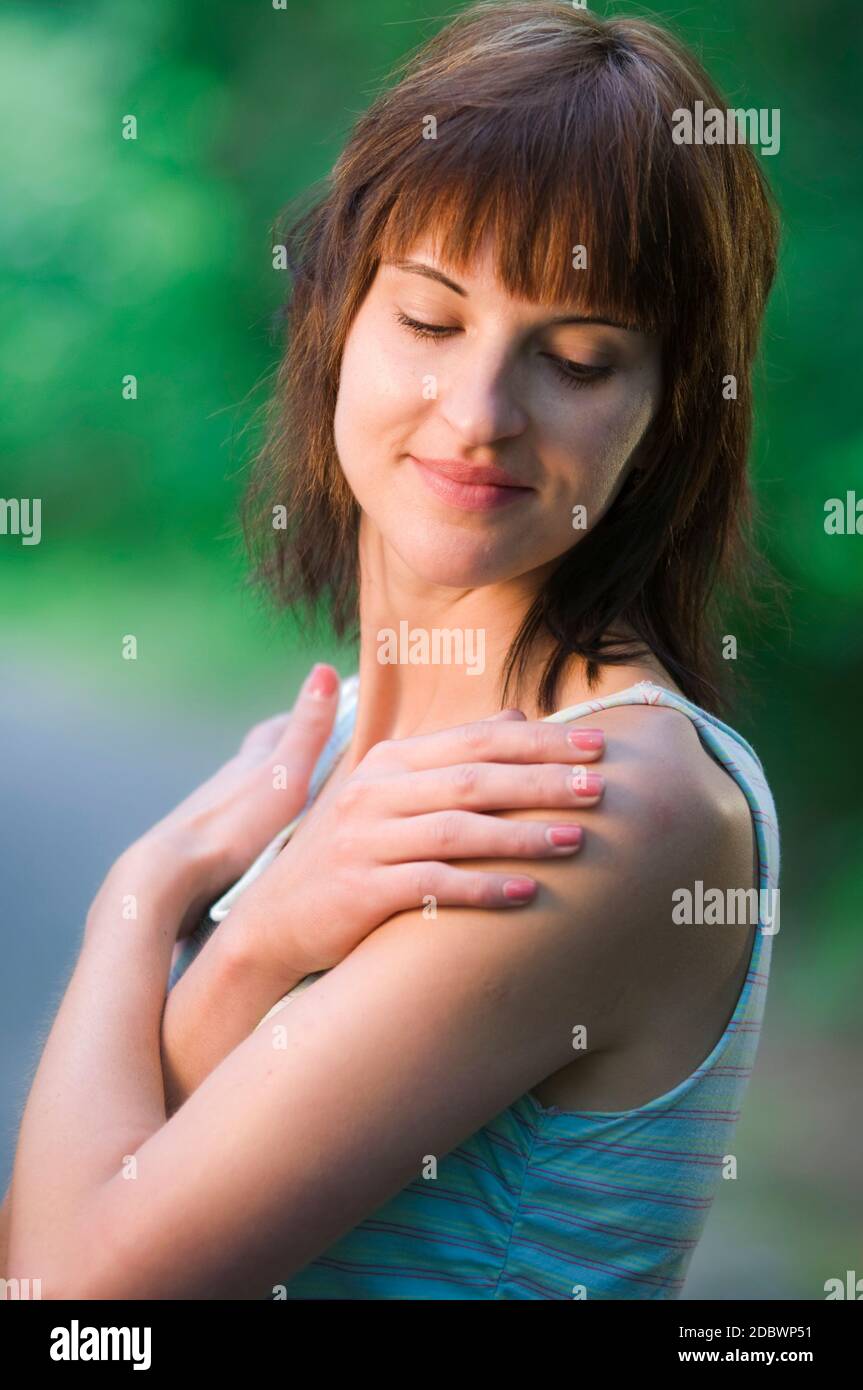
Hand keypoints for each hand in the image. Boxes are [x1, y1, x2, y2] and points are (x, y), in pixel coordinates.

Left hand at [109, 664, 342, 934]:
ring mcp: (217, 815)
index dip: (302, 716)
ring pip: (250, 794)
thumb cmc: (233, 826)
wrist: (171, 874)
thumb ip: (308, 730)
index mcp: (251, 761)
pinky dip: (262, 826)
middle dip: (289, 752)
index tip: (329, 708)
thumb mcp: (285, 773)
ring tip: (301, 803)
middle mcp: (230, 782)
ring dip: (274, 792)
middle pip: (262, 758)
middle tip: (318, 754)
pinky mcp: (212, 848)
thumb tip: (325, 669)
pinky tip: (273, 843)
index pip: (278, 728)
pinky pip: (244, 827)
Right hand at [226, 715, 605, 979]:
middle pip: (473, 778)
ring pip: (457, 829)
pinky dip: (481, 887)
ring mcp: (364, 840)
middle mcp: (375, 793)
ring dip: (522, 833)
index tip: (598, 743)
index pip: (477, 740)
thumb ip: (450, 756)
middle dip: (543, 780)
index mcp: (390, 762)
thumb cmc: (352, 855)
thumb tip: (515, 716)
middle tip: (602, 786)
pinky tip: (527, 893)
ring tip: (577, 839)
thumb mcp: (391, 795)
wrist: (275, 921)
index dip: (541, 740)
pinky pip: (431, 885)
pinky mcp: (359, 890)